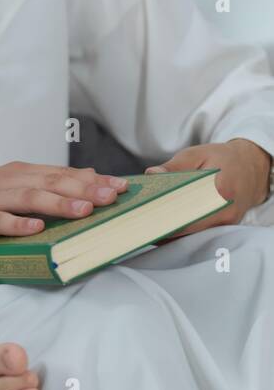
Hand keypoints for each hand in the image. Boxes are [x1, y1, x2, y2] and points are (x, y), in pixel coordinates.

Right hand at [0, 162, 128, 242]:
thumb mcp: (11, 188)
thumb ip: (46, 184)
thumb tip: (89, 178)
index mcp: (18, 173)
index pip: (61, 174)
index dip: (92, 180)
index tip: (122, 186)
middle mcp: (6, 181)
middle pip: (49, 182)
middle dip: (83, 190)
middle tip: (112, 197)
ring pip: (27, 198)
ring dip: (57, 204)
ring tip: (83, 211)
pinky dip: (16, 223)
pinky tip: (35, 228)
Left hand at [146, 138, 271, 240]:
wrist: (253, 166)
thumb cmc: (223, 158)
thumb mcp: (196, 154)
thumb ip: (173, 166)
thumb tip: (151, 174)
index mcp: (220, 191)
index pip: (186, 212)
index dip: (162, 218)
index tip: (139, 219)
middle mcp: (225, 212)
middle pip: (187, 228)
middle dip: (160, 227)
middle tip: (135, 225)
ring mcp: (226, 223)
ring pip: (192, 235)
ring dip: (169, 231)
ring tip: (142, 226)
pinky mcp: (224, 226)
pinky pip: (198, 233)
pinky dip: (180, 230)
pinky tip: (160, 226)